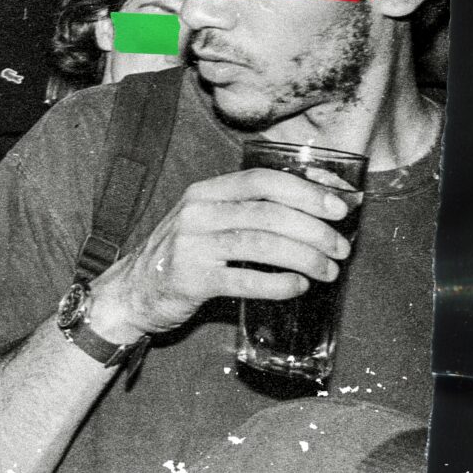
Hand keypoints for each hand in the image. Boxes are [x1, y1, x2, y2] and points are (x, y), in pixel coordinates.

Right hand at [92, 168, 352, 340]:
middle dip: (314, 228)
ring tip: (329, 270)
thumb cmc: (185, 255)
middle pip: (267, 212)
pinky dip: (278, 283)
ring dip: (304, 256)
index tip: (341, 207)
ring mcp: (191, 245)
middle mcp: (197, 212)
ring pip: (260, 243)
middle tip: (341, 247)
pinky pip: (244, 280)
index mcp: (206, 191)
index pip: (262, 180)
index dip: (305, 191)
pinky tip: (298, 286)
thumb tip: (319, 209)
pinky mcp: (189, 280)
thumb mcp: (210, 222)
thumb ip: (251, 213)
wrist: (131, 292)